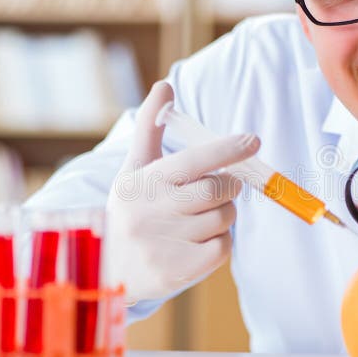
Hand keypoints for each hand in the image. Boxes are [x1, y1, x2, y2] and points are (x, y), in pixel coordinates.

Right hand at [106, 81, 259, 301]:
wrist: (104, 269)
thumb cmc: (129, 209)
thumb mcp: (134, 169)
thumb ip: (150, 127)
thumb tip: (165, 86)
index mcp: (145, 181)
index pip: (194, 160)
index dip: (227, 149)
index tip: (253, 140)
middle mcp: (152, 210)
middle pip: (218, 189)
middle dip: (227, 187)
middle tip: (219, 189)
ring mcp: (164, 243)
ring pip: (223, 218)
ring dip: (223, 215)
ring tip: (200, 219)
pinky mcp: (176, 270)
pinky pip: (221, 248)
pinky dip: (219, 242)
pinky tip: (199, 242)